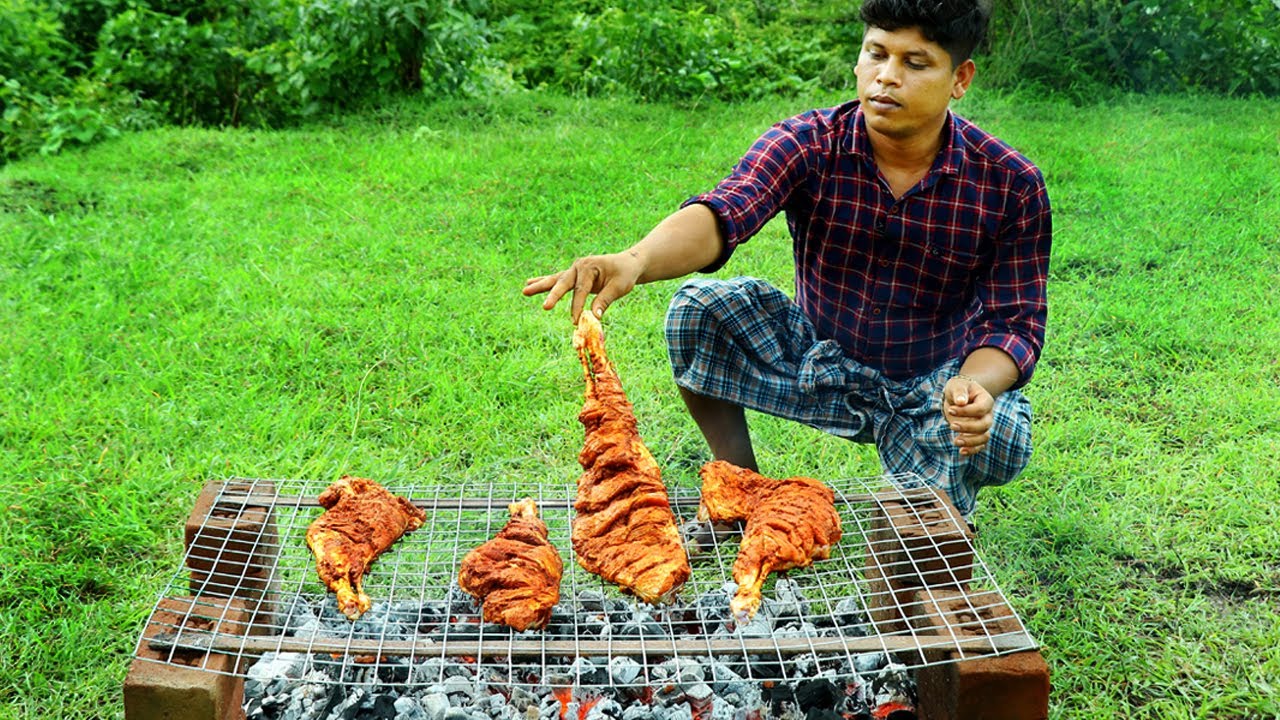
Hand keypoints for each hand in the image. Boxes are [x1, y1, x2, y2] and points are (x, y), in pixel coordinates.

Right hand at [522, 251, 644, 321]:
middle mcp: (578, 266)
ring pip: (555, 280)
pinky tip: (529, 282)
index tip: (575, 321)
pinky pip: (557, 280)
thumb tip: (594, 317)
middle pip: (562, 282)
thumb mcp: (619, 287)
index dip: (577, 306)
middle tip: (544, 307)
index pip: (581, 290)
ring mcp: (573, 270)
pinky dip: (543, 281)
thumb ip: (605, 300)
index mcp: (589, 266)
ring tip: (524, 291)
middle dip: (552, 295)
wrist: (627, 264)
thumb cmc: (624, 275)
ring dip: (540, 285)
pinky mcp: (572, 276)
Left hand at [943, 374, 994, 455]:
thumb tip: (961, 402)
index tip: (950, 410)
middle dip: (968, 427)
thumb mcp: (957, 385)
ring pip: (984, 437)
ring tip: (955, 441)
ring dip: (970, 441)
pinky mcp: (977, 434)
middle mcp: (988, 414)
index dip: (966, 412)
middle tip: (951, 425)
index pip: (980, 409)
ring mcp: (984, 425)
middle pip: (984, 425)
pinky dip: (972, 450)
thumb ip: (959, 392)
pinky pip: (980, 445)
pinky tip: (961, 451)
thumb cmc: (958, 389)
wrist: (959, 396)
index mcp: (985, 400)